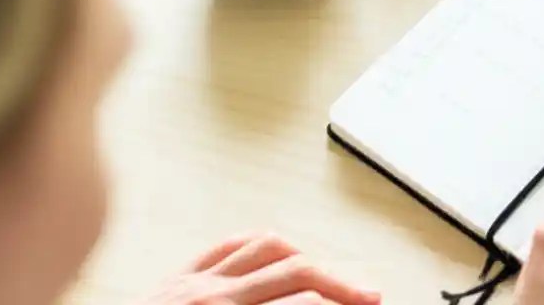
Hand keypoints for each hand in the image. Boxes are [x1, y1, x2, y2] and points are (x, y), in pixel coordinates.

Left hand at [133, 233, 381, 304]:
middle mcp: (208, 296)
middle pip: (295, 270)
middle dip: (340, 284)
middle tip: (370, 298)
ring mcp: (189, 281)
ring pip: (266, 245)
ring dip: (306, 258)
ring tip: (330, 277)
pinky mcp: (173, 277)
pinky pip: (227, 245)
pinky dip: (259, 246)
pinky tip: (278, 255)